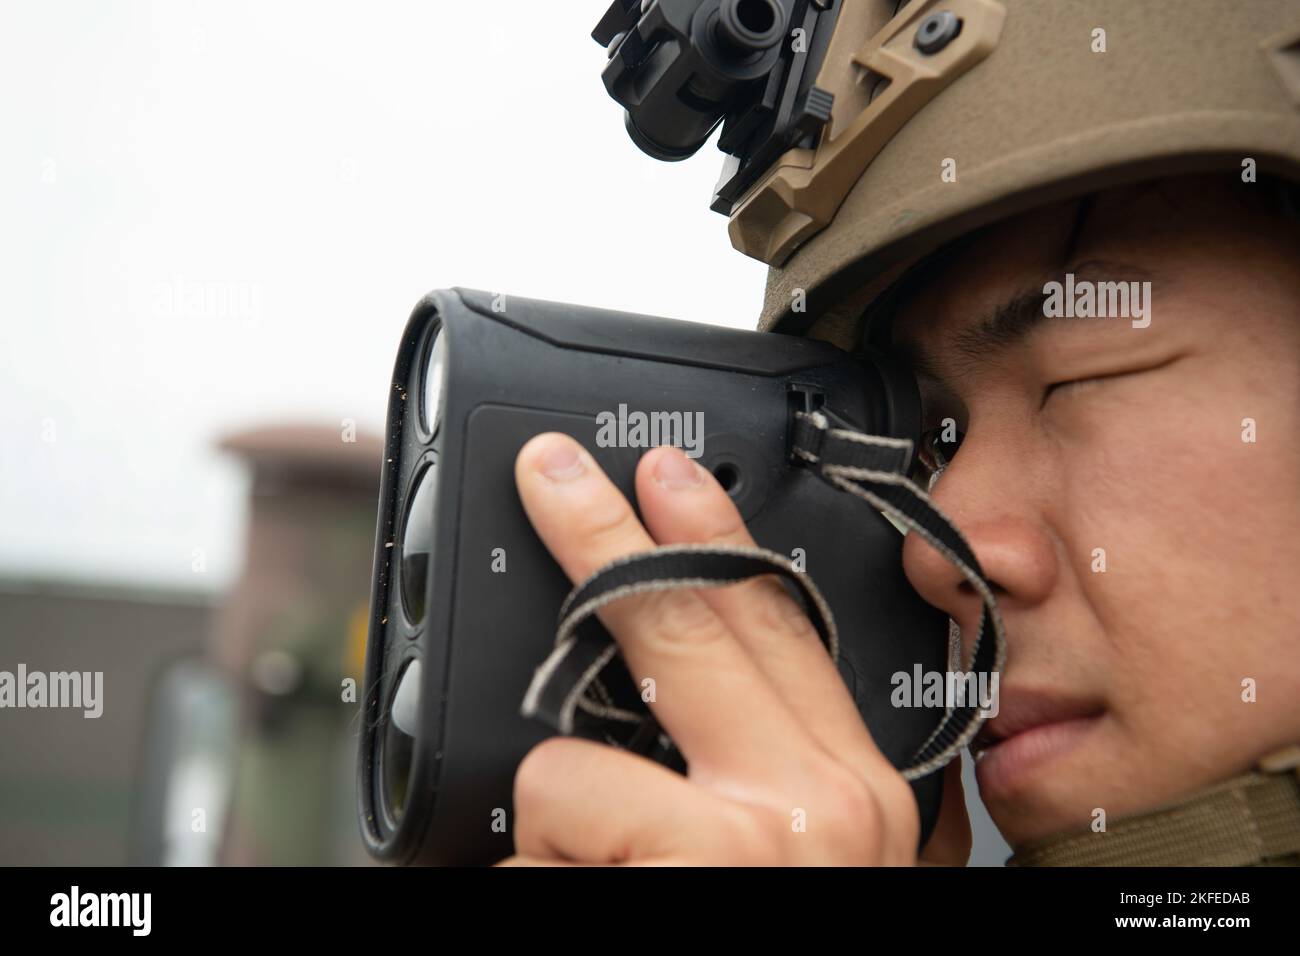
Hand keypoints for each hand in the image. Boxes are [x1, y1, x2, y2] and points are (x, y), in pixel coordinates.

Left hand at [501, 433, 969, 865]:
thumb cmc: (766, 938)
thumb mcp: (814, 859)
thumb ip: (778, 778)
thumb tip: (716, 715)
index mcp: (859, 791)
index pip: (781, 627)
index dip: (716, 540)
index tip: (673, 480)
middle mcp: (829, 798)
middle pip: (691, 617)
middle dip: (607, 533)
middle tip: (552, 471)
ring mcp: (761, 825)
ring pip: (594, 740)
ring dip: (566, 810)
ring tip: (594, 866)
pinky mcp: (695, 854)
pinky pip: (556, 797)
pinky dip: (542, 853)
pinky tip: (584, 884)